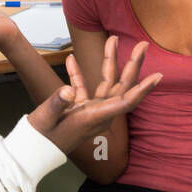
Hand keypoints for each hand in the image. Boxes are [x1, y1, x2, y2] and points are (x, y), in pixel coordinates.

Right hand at [28, 37, 160, 154]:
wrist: (33, 151)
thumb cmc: (41, 137)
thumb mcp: (47, 118)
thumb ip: (59, 103)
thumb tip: (68, 90)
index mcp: (95, 117)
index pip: (125, 101)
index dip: (143, 89)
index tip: (157, 76)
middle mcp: (98, 114)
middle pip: (122, 87)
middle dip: (133, 65)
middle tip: (143, 45)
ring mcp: (91, 111)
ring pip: (107, 83)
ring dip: (109, 61)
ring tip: (111, 40)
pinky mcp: (81, 109)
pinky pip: (84, 88)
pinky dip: (78, 74)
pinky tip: (70, 60)